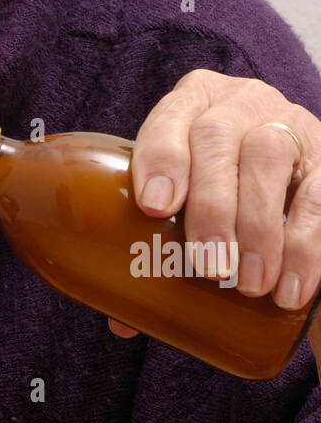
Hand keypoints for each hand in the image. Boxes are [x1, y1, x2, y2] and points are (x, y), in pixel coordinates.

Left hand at [109, 70, 320, 380]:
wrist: (288, 173)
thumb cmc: (219, 188)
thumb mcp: (187, 194)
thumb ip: (154, 243)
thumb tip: (122, 321)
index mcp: (193, 102)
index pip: (170, 115)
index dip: (161, 157)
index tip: (155, 207)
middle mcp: (240, 103)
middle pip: (218, 137)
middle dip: (211, 205)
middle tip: (210, 267)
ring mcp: (288, 125)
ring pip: (269, 157)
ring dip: (258, 227)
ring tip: (250, 284)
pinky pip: (319, 195)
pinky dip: (305, 245)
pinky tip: (291, 287)